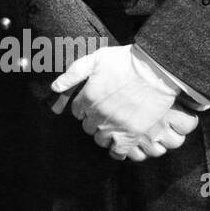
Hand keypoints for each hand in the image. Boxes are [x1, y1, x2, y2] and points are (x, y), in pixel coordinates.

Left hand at [50, 45, 192, 160]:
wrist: (155, 69)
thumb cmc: (125, 61)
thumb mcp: (94, 59)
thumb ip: (73, 74)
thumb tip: (55, 87)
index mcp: (87, 96)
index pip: (77, 111)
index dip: (84, 108)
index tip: (93, 106)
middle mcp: (97, 113)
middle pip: (88, 127)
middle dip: (93, 121)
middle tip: (105, 115)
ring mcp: (114, 125)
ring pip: (101, 139)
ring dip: (104, 135)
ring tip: (113, 128)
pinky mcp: (132, 133)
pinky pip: (118, 151)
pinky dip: (117, 150)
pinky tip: (120, 146)